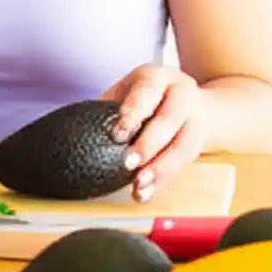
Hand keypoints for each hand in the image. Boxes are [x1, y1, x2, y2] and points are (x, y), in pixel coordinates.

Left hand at [100, 64, 209, 202]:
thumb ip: (107, 110)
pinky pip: (184, 164)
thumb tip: (71, 134)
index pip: (147, 92)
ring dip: (160, 169)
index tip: (118, 133)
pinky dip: (162, 182)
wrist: (197, 103)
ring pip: (183, 145)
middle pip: (169, 119)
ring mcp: (195, 118)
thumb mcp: (128, 93)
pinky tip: (145, 194)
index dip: (134, 112)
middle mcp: (181, 93)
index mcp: (157, 77)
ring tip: (139, 186)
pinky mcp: (200, 141)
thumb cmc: (148, 98)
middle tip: (127, 164)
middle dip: (148, 144)